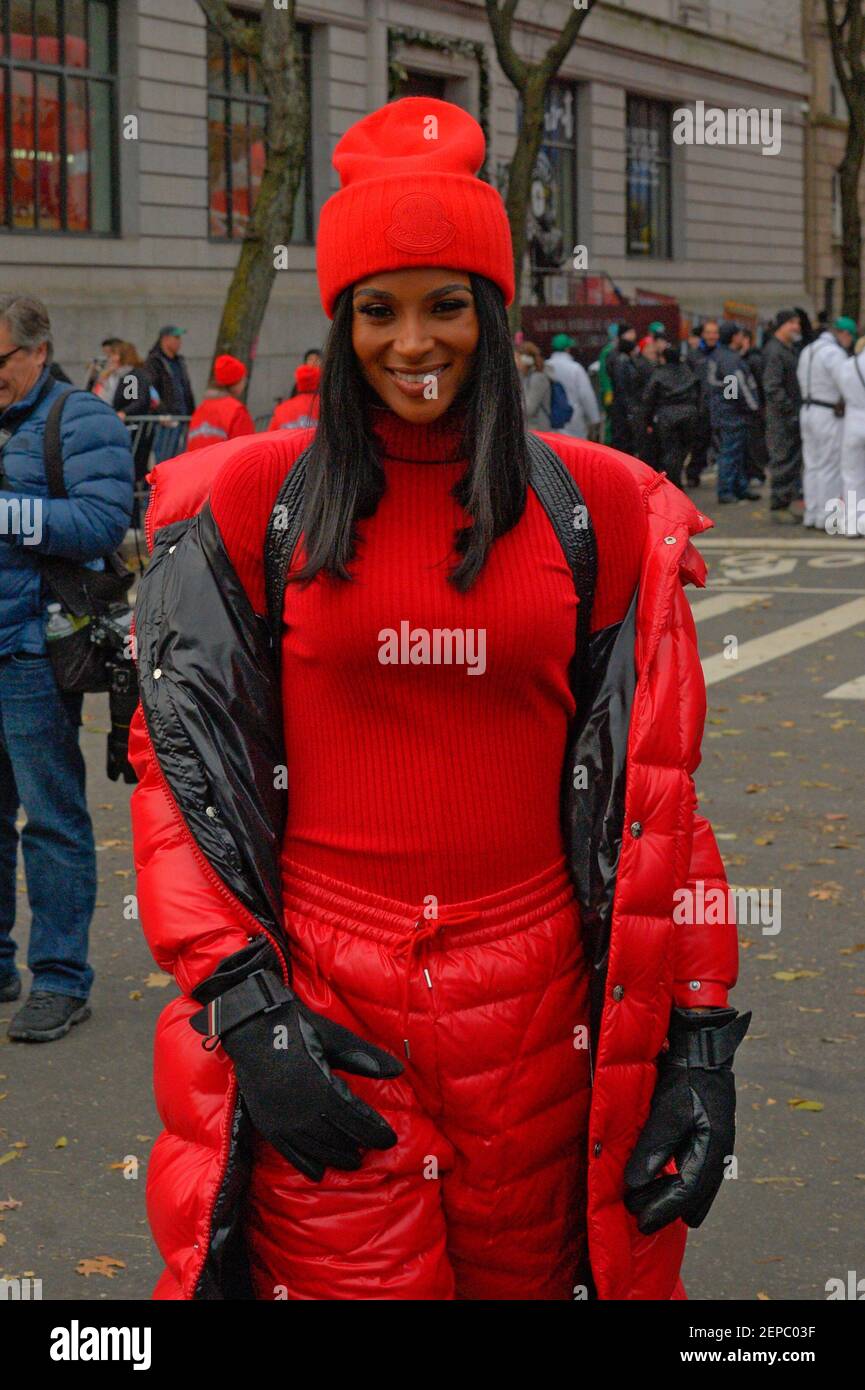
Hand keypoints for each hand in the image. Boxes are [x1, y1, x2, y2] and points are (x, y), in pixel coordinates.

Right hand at [190, 939, 402, 1180]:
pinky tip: (318, 1171)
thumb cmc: (297, 1028)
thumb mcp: (336, 1038)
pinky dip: (306, 1164)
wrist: (252, 1028)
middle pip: (338, 1139)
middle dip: (358, 1146)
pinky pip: (290, 1153)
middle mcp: (303, 1112)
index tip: (389, 1140)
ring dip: (337, 1157)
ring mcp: (284, 1122)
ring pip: (317, 1150)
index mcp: (323, 1089)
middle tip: (372, 1149)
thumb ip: (366, 1058)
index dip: (375, 1133)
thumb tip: (397, 1070)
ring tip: (352, 1160)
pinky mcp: (268, 1125)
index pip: (357, 1121)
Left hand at [623, 1007, 749, 1233]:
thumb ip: (653, 1146)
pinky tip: (670, 1186)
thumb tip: (635, 1183)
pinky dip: (682, 1184)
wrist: (703, 1049)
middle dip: (667, 1208)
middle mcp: (719, 1151)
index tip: (641, 1221)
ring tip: (653, 1211)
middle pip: (694, 1194)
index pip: (686, 1192)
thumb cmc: (686, 1077)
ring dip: (675, 1198)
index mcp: (712, 1148)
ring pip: (698, 1185)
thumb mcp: (667, 1110)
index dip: (662, 1209)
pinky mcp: (709, 1135)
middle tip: (641, 1220)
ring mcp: (716, 1144)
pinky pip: (697, 1171)